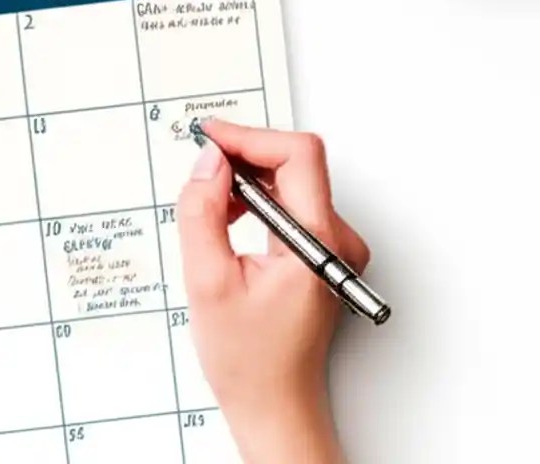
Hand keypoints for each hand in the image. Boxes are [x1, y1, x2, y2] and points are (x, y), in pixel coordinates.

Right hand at [177, 120, 369, 463]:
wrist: (274, 403)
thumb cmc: (249, 360)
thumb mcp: (207, 281)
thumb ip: (203, 212)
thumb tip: (208, 164)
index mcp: (318, 243)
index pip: (296, 155)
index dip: (249, 137)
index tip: (210, 138)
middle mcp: (338, 240)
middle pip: (295, 163)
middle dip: (243, 158)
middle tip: (201, 170)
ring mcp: (335, 246)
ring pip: (291, 182)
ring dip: (247, 182)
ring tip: (210, 207)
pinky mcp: (323, 252)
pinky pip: (290, 204)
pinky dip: (255, 201)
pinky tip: (228, 221)